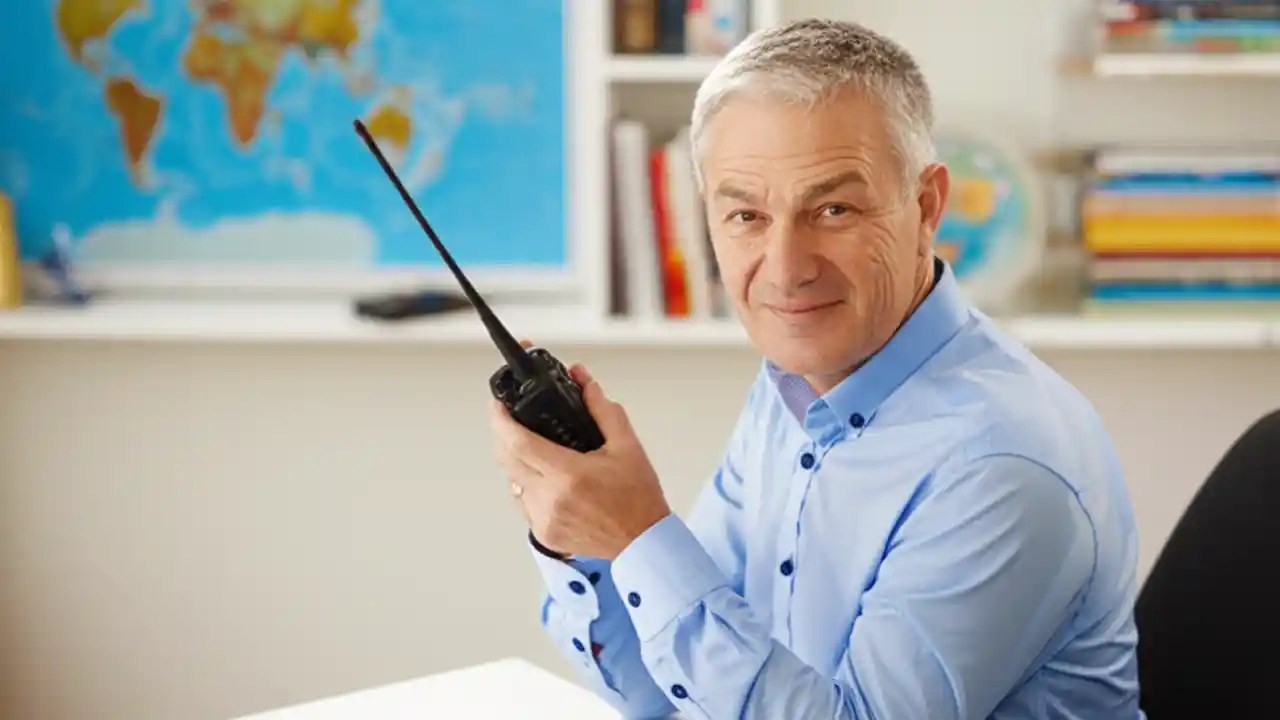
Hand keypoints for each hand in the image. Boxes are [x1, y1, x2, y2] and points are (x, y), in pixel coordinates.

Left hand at [489, 361, 671, 559]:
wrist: (643, 542)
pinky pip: (522, 502)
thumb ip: (601, 409)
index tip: (498, 405)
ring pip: (512, 481)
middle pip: (506, 460)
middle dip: (503, 435)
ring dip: (516, 462)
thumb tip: (581, 380)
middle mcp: (551, 499)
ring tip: (535, 450)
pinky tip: (546, 478)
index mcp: (569, 475)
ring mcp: (543, 520)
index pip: (517, 442)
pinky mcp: (543, 534)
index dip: (501, 420)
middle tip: (511, 419)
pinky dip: (526, 486)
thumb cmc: (638, 498)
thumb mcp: (627, 445)